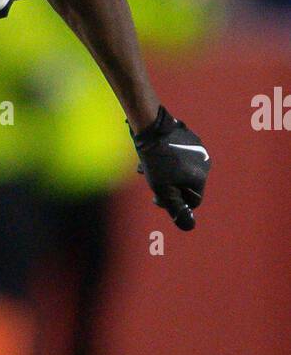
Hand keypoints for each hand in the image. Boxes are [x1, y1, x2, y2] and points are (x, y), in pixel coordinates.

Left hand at [131, 106, 209, 230]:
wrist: (151, 127)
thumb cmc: (156, 161)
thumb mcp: (163, 190)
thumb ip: (176, 209)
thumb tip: (189, 226)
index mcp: (201, 176)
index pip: (192, 200)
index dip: (173, 203)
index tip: (156, 197)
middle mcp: (205, 162)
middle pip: (185, 184)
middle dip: (168, 187)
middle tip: (151, 181)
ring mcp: (198, 148)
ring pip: (181, 169)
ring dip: (166, 173)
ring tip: (148, 167)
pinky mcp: (190, 137)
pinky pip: (180, 154)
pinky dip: (168, 159)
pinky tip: (154, 155)